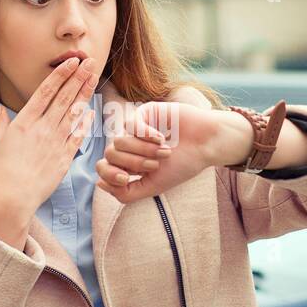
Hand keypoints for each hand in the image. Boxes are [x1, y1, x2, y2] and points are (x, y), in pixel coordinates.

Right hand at [0, 56, 98, 224]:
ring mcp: (55, 142)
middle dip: (78, 78)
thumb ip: (1, 124)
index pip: (45, 92)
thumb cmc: (0, 172)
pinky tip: (92, 110)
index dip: (60, 75)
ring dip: (85, 93)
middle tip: (90, 62)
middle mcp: (42, 128)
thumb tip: (1, 111)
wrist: (12, 197)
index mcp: (24, 122)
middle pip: (64, 97)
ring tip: (94, 78)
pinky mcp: (64, 158)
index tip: (71, 63)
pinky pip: (78, 136)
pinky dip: (85, 122)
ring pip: (74, 112)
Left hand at [94, 100, 233, 203]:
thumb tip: (99, 183)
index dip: (110, 174)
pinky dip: (145, 135)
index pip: (102, 167)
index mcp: (129, 163)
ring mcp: (136, 128)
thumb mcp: (153, 187)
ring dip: (143, 151)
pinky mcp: (145, 112)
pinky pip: (130, 124)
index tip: (126, 179)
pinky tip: (162, 139)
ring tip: (164, 152)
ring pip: (119, 141)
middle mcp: (130, 145)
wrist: (206, 144)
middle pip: (110, 154)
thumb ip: (125, 193)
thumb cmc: (183, 165)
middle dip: (133, 163)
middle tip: (157, 164)